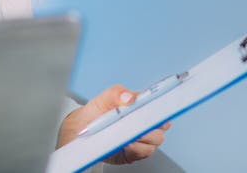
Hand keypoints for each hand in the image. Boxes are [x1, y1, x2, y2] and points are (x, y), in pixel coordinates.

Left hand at [56, 84, 171, 163]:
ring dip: (144, 138)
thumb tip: (130, 98)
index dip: (162, 108)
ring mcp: (142, 138)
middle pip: (162, 126)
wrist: (83, 129)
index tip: (156, 109)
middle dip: (152, 125)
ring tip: (130, 134)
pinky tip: (127, 143)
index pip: (162, 106)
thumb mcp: (106, 97)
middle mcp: (146, 122)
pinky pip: (144, 152)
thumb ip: (118, 93)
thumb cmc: (98, 111)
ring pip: (156, 140)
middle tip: (139, 123)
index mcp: (143, 106)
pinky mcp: (135, 153)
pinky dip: (137, 148)